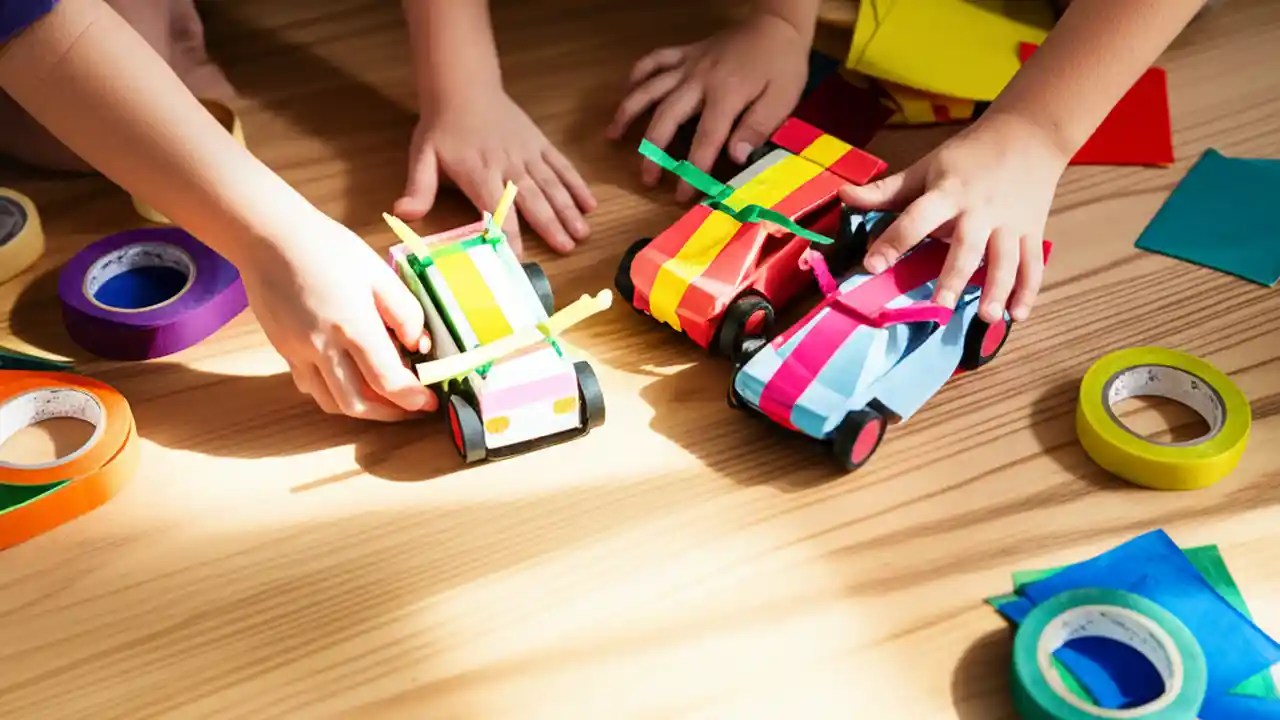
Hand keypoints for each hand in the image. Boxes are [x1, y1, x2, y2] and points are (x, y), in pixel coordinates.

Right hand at [240, 214, 436, 421]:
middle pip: (358, 404)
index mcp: (353, 325)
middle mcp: (323, 347)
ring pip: (330, 402)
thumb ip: (405, 311)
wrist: (268, 236)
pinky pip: (310, 386)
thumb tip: (420, 345)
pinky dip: (334, 394)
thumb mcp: (378, 271)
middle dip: (391, 414)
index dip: (414, 398)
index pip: (387, 381)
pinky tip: (349, 380)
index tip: (430, 400)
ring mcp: (298, 352)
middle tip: (412, 407)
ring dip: (362, 409)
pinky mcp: (283, 350)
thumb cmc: (328, 247)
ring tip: (385, 400)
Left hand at [392, 87, 595, 254]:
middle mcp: (507, 165)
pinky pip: (561, 165)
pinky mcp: (539, 143)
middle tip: (567, 249)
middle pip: (532, 199)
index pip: (496, 209)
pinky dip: (576, 184)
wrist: (463, 86)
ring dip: (568, 210)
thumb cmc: (442, 127)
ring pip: (551, 184)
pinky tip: (589, 204)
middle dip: (551, 225)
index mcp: (479, 172)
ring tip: (582, 234)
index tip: (519, 259)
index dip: (508, 235)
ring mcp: (527, 153)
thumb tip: (404, 214)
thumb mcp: (422, 156)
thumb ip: (419, 188)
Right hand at [608, 12, 809, 200]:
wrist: (777, 24)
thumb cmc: (783, 65)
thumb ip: (757, 127)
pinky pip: (655, 60)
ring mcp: (688, 64)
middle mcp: (699, 80)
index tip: (682, 194)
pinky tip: (627, 90)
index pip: (704, 141)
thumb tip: (735, 157)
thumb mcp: (782, 99)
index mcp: (725, 95)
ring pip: (650, 89)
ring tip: (612, 135)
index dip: (692, 170)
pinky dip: (638, 73)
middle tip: (646, 178)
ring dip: (629, 112)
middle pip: (667, 119)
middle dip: (652, 151)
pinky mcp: (685, 52)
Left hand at [838, 112, 1067, 322]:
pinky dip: (1028, 291)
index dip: (894, 240)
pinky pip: (1033, 264)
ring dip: (998, 289)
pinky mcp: (1032, 231)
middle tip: (939, 306)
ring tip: (986, 318)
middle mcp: (980, 211)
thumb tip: (843, 196)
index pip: (917, 218)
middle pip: (966, 246)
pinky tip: (1017, 316)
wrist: (1029, 133)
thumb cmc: (968, 155)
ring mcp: (1010, 223)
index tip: (871, 265)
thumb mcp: (926, 167)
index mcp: (948, 193)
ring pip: (1006, 260)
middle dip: (953, 276)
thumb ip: (886, 190)